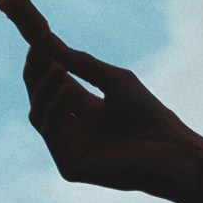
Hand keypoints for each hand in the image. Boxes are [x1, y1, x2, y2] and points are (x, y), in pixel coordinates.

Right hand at [1, 0, 202, 202]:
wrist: (166, 148)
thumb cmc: (148, 114)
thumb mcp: (113, 80)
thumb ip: (80, 62)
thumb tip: (47, 38)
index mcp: (87, 109)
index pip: (55, 84)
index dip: (44, 62)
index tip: (36, 39)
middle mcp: (75, 128)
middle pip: (40, 97)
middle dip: (37, 72)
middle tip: (36, 49)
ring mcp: (69, 147)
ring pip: (38, 113)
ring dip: (44, 88)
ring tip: (57, 67)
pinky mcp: (68, 164)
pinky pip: (48, 130)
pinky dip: (53, 107)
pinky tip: (65, 90)